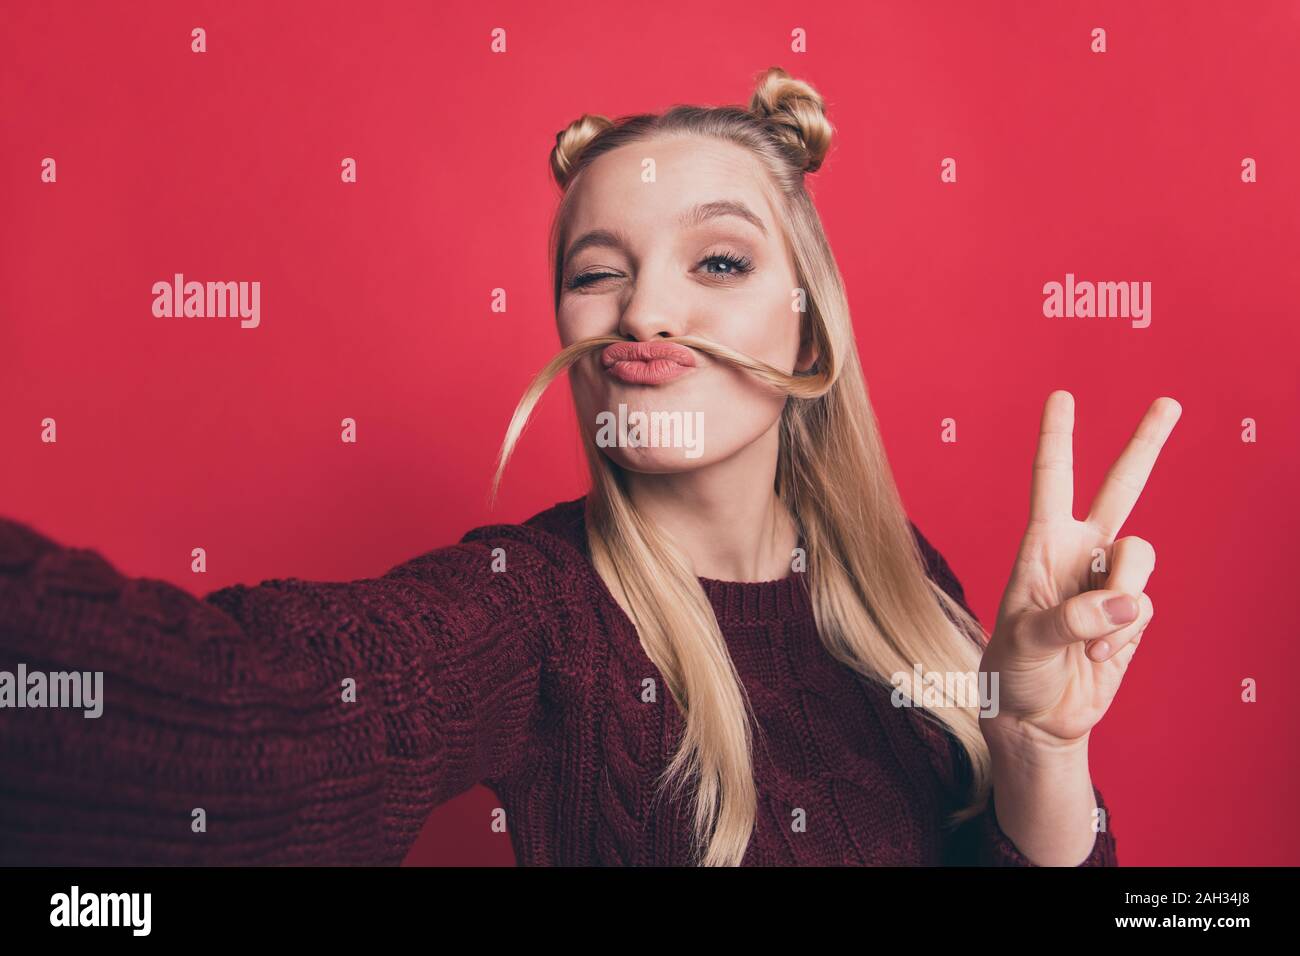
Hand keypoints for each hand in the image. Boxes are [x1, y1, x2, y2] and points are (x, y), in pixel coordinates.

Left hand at [980, 390, 1181, 749]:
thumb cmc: (1012, 674)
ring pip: (1143, 557)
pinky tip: (1099, 659)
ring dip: (1125, 598)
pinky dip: (1125, 636)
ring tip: (1092, 641)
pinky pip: (1145, 608)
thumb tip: (1125, 603)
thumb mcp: (1024, 642)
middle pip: (1121, 488)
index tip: (1062, 396)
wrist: (1035, 718)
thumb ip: (1070, 619)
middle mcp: (1079, 553)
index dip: (1057, 438)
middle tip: (1169, 402)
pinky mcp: (1131, 615)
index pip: (1052, 481)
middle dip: (1144, 445)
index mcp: (1042, 546)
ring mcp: (1109, 582)